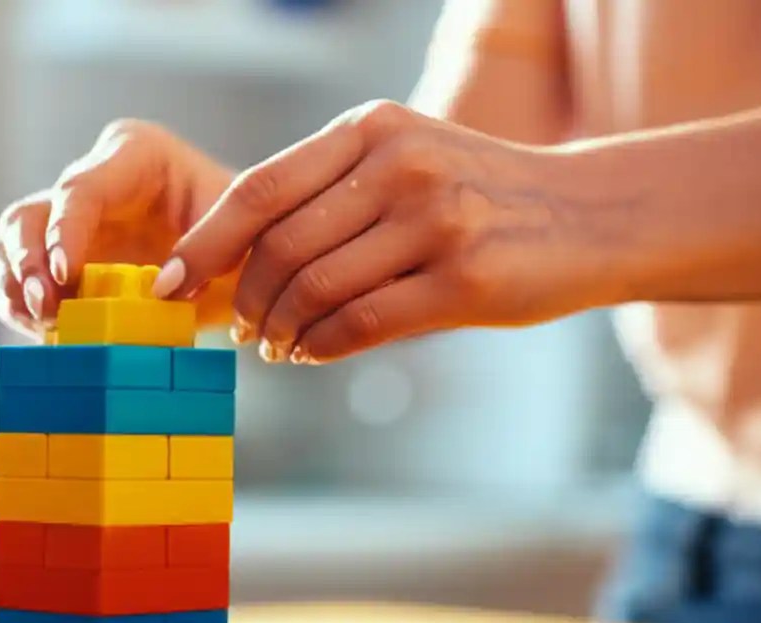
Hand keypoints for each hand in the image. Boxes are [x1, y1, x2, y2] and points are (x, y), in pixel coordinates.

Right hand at [0, 119, 236, 338]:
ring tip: (43, 322)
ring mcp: (71, 226)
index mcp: (136, 156)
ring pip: (10, 243)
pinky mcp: (62, 264)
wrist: (252, 260)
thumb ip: (203, 251)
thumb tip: (159, 290)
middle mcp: (93, 185)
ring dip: (14, 285)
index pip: (81, 188)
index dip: (63, 231)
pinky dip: (21, 308)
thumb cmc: (252, 234)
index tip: (63, 273)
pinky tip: (47, 332)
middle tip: (46, 307)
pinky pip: (17, 281)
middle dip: (25, 261)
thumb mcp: (243, 232)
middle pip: (28, 214)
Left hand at [153, 100, 624, 362]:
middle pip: (279, 247)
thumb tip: (240, 262)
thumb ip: (332, 193)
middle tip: (242, 331)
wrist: (590, 214)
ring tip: (276, 347)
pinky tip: (311, 354)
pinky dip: (319, 349)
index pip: (259, 189)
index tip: (170, 282)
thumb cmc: (480, 196)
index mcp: (372, 129)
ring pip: (315, 290)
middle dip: (246, 301)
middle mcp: (399, 165)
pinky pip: (359, 325)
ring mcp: (434, 220)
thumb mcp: (406, 161)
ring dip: (280, 332)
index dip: (205, 243)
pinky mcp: (465, 279)